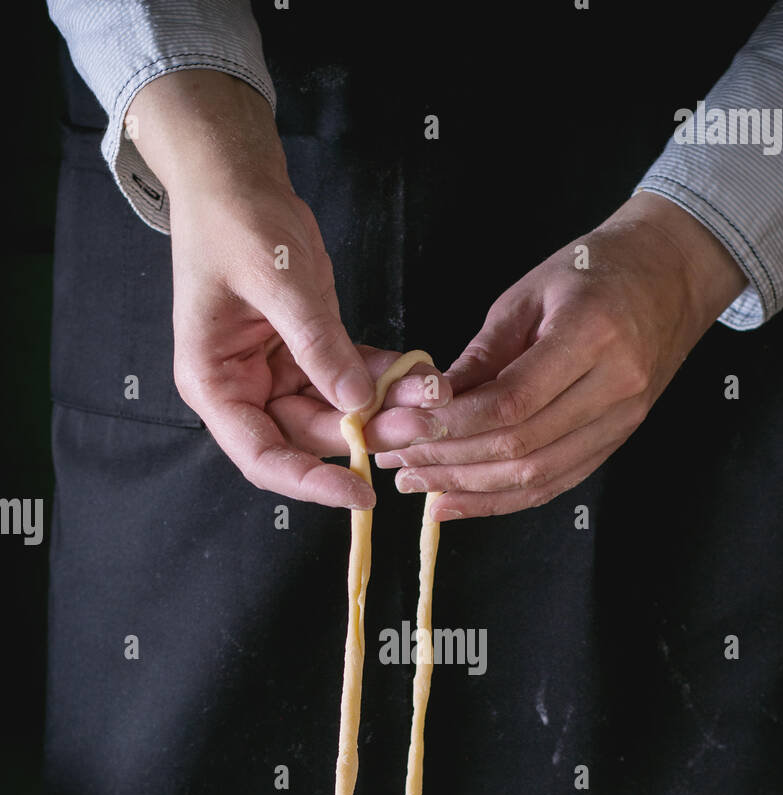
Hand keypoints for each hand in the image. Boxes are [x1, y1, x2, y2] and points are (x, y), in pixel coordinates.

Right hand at [127, 72, 450, 508]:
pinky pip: (350, 377)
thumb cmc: (235, 221)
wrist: (234, 176)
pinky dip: (383, 378)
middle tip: (422, 423)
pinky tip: (419, 373)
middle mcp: (244, 389)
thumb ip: (315, 344)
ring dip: (385, 407)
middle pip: (308, 437)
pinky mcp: (309, 352)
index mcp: (214, 383)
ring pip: (337, 411)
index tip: (360, 494)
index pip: (262, 455)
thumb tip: (355, 404)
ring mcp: (278, 373)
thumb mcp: (276, 281)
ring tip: (432, 394)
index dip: (310, 483)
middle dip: (367, 434)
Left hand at [376, 192, 746, 519]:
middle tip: (394, 460)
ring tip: (416, 486)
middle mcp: (615, 387)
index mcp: (592, 336)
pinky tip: (458, 501)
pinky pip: (556, 483)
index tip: (401, 429)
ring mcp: (622, 421)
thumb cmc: (595, 270)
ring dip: (469, 488)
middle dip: (448, 459)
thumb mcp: (528, 293)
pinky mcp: (617, 441)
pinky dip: (502, 499)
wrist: (670, 275)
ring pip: (537, 476)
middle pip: (520, 446)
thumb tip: (427, 404)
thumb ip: (482, 355)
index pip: (511, 401)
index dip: (451, 425)